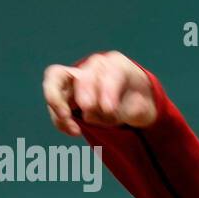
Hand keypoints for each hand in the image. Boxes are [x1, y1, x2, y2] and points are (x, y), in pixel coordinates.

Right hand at [42, 51, 156, 136]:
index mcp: (118, 65)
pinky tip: (74, 131)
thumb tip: (104, 112)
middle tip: (87, 108)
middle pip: (82, 73)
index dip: (108, 90)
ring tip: (74, 127)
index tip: (109, 109)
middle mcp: (95, 68)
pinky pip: (54, 100)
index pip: (111, 72)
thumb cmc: (139, 102)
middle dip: (84, 91)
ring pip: (56, 81)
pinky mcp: (65, 94)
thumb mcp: (144, 107)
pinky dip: (59, 118)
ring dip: (59, 103)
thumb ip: (128, 110)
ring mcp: (77, 79)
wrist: (133, 104)